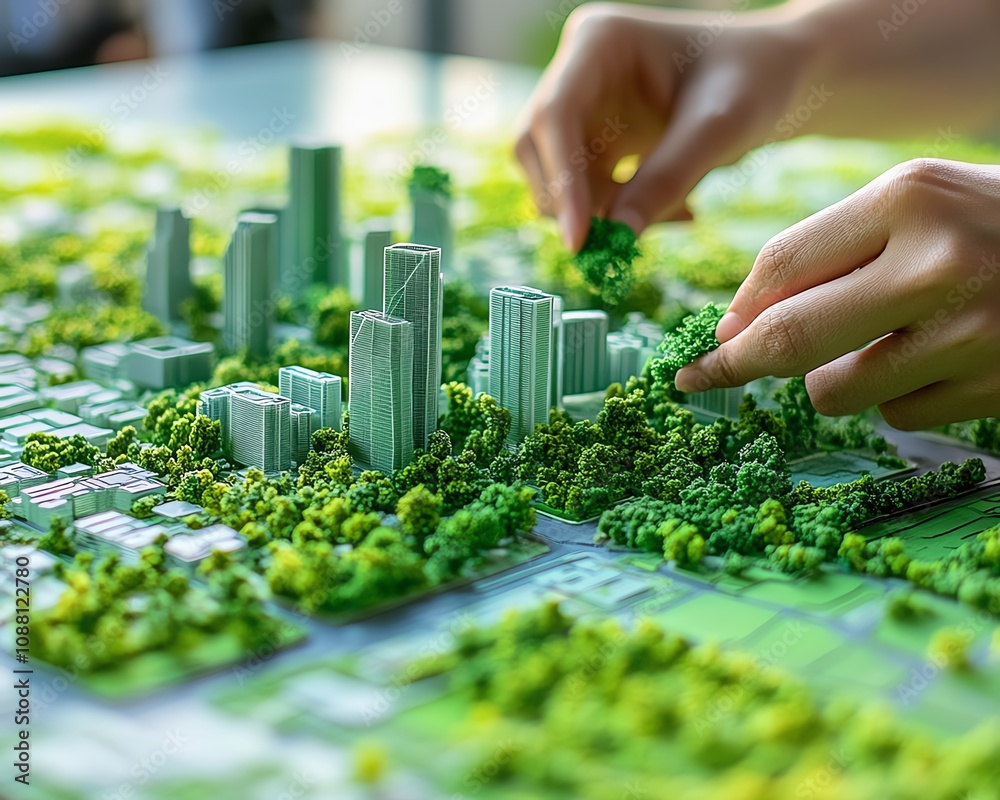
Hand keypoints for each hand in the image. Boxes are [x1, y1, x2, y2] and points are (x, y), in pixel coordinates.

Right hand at [515, 2, 815, 249]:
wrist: (779, 77)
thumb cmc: (757, 81)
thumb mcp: (719, 129)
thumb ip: (667, 177)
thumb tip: (617, 235)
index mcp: (598, 42)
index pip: (555, 116)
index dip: (561, 179)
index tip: (579, 239)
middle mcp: (577, 71)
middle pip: (541, 149)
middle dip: (575, 201)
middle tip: (620, 245)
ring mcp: (583, 107)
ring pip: (558, 178)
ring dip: (602, 213)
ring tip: (676, 213)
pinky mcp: (596, 140)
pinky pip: (586, 191)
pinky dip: (622, 214)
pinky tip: (676, 210)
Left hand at [675, 159, 999, 429]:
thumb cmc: (990, 225)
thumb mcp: (914, 206)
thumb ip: (828, 253)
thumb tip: (737, 325)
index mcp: (910, 198)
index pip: (780, 267)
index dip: (731, 313)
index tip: (702, 344)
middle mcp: (940, 263)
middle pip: (789, 338)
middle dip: (734, 365)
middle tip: (698, 379)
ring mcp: (974, 333)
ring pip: (836, 390)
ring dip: (836, 377)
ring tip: (888, 341)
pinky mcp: (996, 387)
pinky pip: (895, 414)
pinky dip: (898, 396)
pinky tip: (940, 360)